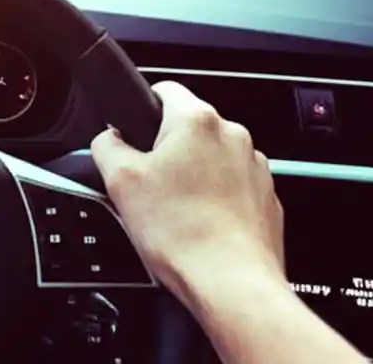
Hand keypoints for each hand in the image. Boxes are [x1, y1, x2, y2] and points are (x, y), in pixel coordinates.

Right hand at [91, 81, 284, 310]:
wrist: (231, 283)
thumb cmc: (184, 235)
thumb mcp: (120, 182)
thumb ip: (106, 146)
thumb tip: (108, 140)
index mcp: (196, 120)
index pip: (163, 89)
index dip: (139, 110)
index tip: (132, 135)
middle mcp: (232, 135)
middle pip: (186, 128)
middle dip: (165, 152)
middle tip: (147, 187)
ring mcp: (254, 167)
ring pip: (209, 159)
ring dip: (191, 177)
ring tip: (174, 213)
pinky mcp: (265, 196)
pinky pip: (231, 187)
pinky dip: (214, 200)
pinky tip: (197, 225)